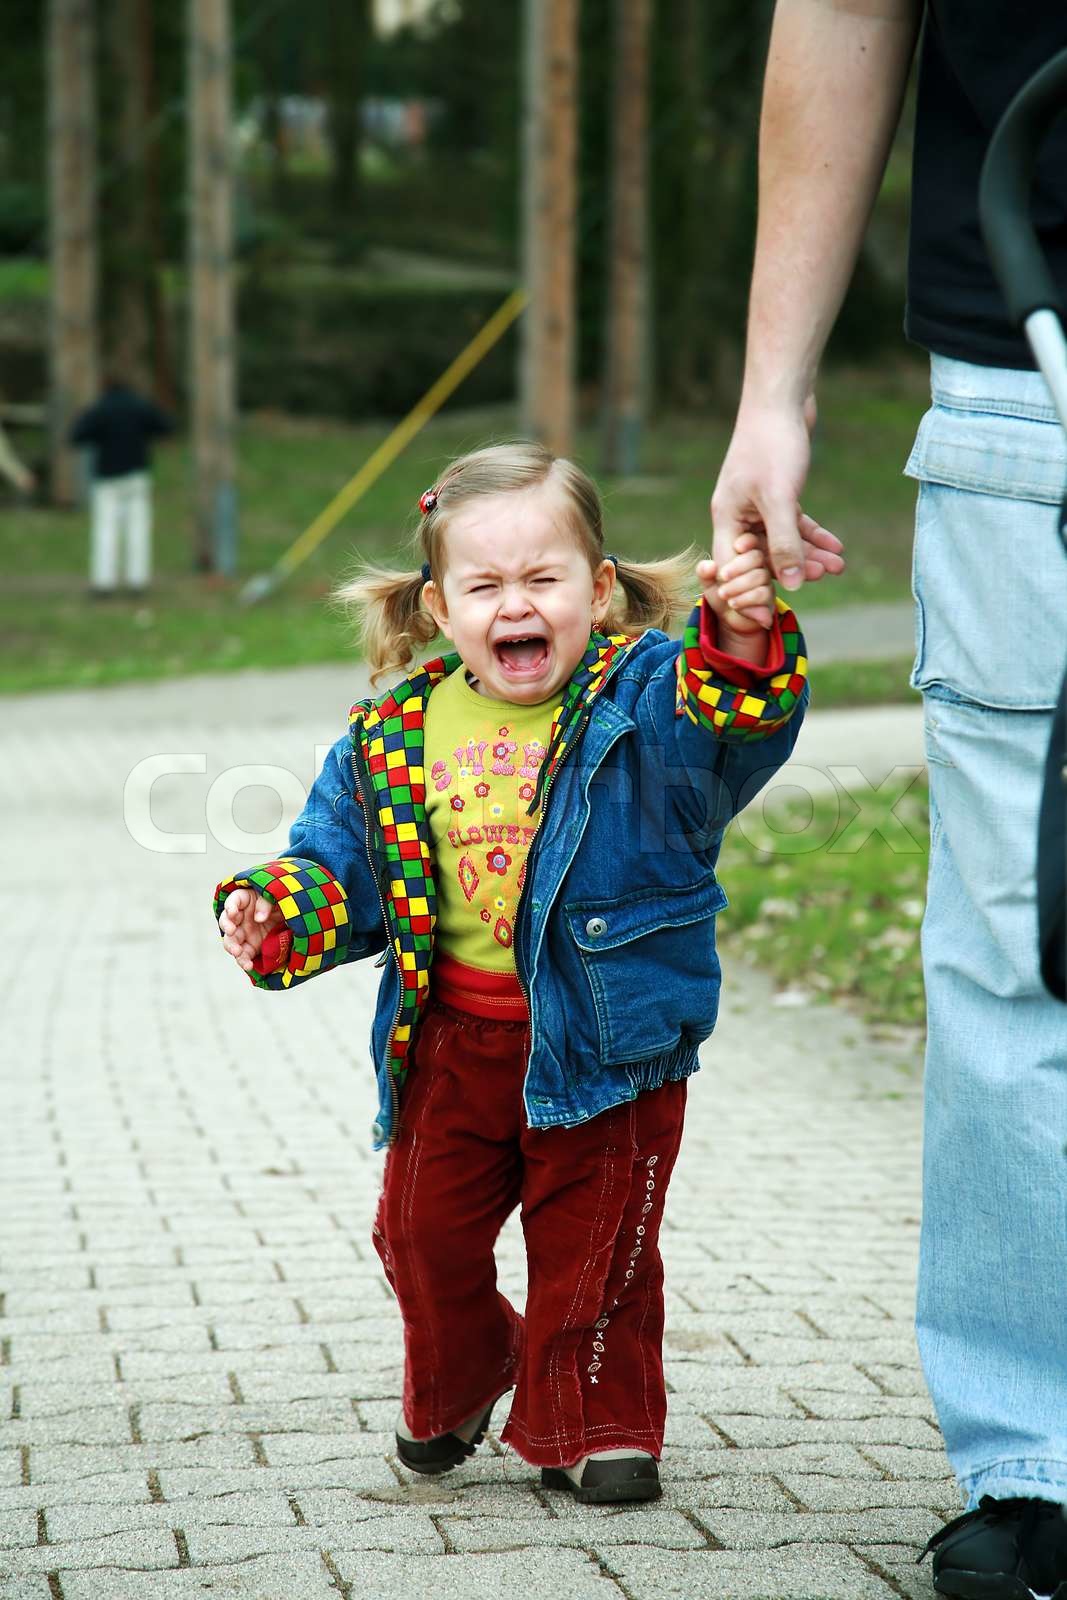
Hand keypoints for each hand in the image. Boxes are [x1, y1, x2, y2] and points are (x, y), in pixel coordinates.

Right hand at [218, 886, 283, 971]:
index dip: (231, 906)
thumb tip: (259, 919)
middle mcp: (240, 917)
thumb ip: (266, 904)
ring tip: (237, 952)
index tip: (233, 912)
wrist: (294, 917)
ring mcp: (244, 933)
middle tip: (231, 931)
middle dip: (227, 927)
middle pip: (227, 922)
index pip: (233, 901)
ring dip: (232, 947)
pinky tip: (248, 965)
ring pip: (232, 941)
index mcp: (245, 900)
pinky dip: (244, 961)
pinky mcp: (251, 947)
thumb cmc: (282, 902)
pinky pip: (244, 955)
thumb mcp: (276, 897)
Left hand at [697, 532, 774, 642]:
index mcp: (745, 555)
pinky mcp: (769, 599)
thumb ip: (705, 572)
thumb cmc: (721, 592)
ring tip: (723, 594)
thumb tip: (708, 566)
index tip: (736, 547)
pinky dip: (746, 599)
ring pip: (760, 576)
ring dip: (739, 585)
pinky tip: (733, 604)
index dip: (747, 541)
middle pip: (757, 557)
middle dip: (738, 567)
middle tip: (722, 577)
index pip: (752, 540)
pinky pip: (763, 594)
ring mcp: (766, 582)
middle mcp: (759, 566)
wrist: (729, 618)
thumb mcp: (709, 582)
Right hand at [711, 396, 835, 601]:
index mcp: (727, 519)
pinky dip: (813, 535)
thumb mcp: (779, 498)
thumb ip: (785, 543)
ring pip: (782, 542)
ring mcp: (757, 505)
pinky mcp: (777, 493)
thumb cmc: (772, 444)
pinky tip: (835, 546)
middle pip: (761, 558)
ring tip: (837, 565)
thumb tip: (792, 583)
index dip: (751, 593)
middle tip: (821, 579)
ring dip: (809, 554)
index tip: (770, 616)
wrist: (781, 398)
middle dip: (791, 571)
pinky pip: (794, 524)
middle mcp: (738, 515)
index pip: (733, 571)